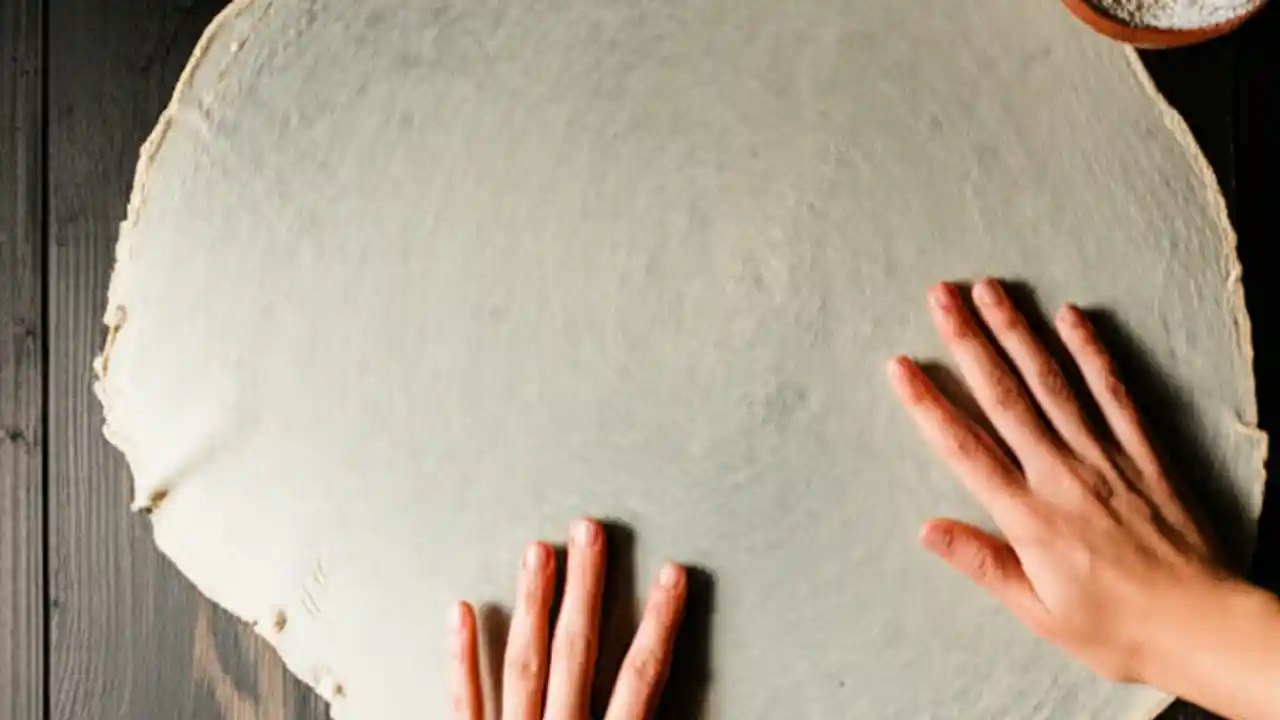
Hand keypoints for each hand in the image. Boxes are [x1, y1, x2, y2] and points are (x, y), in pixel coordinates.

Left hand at [448, 519, 686, 719]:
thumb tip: (691, 710)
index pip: (640, 677)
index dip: (659, 623)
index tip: (671, 577)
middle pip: (576, 650)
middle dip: (585, 587)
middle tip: (589, 533)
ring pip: (523, 663)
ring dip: (533, 603)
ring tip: (538, 550)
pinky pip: (464, 699)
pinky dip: (462, 655)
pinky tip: (462, 610)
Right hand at [887, 279, 1226, 682]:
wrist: (1204, 627)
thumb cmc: (1117, 629)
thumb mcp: (1039, 613)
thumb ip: (984, 563)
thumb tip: (926, 528)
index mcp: (1028, 517)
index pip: (965, 448)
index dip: (927, 403)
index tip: (899, 364)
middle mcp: (1062, 475)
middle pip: (1005, 397)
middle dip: (969, 341)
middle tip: (941, 296)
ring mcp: (1105, 458)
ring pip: (1053, 383)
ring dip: (1018, 331)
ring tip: (989, 289)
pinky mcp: (1144, 454)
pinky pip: (1115, 393)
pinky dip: (1092, 352)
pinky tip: (1071, 316)